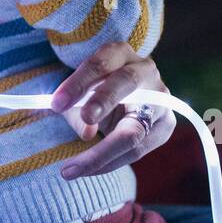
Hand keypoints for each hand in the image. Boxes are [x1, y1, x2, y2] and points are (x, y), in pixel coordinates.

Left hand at [49, 42, 176, 177]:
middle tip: (83, 119)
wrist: (129, 95)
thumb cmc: (97, 90)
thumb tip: (87, 132)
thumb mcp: (82, 92)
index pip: (101, 63)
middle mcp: (145, 70)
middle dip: (104, 101)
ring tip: (72, 169)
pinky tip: (88, 170)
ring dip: (102, 153)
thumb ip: (77, 107)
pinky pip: (138, 149)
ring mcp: (161, 98)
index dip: (78, 83)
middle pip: (126, 82)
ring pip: (135, 128)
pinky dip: (110, 162)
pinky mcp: (165, 125)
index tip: (56, 104)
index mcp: (120, 53)